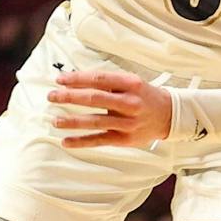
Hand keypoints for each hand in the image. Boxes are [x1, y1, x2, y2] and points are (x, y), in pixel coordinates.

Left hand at [47, 69, 174, 149]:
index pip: (99, 79)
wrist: (168, 115)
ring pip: (94, 121)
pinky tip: (66, 141)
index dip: (77, 79)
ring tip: (54, 120)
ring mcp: (127, 123)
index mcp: (130, 84)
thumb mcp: (130, 82)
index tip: (59, 80)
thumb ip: (107, 81)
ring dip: (71, 121)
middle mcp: (130, 103)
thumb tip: (74, 81)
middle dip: (69, 97)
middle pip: (94, 99)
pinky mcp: (125, 139)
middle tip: (52, 96)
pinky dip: (81, 142)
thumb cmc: (143, 96)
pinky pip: (99, 140)